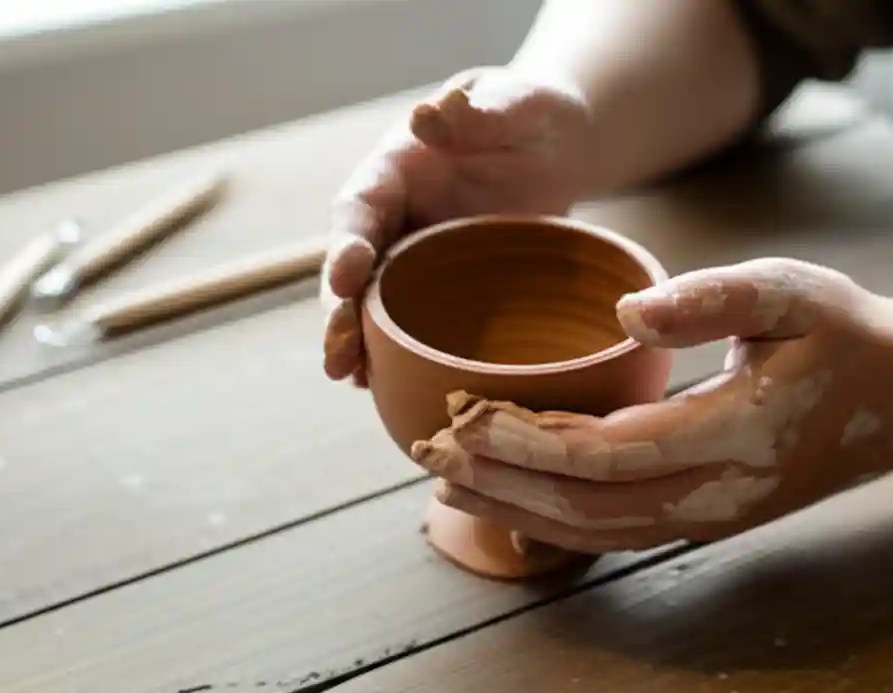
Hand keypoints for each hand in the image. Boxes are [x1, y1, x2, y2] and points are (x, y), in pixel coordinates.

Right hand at [321, 66, 592, 384]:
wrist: (555, 146)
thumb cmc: (530, 113)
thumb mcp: (514, 102)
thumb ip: (476, 110)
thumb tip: (426, 115)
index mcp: (396, 168)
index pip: (359, 206)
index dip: (345, 241)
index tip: (345, 274)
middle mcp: (394, 217)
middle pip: (351, 269)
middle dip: (339, 313)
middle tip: (337, 357)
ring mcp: (415, 258)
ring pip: (374, 306)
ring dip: (359, 345)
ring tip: (352, 382)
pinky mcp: (442, 289)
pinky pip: (413, 326)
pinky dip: (399, 356)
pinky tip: (393, 389)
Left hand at [411, 259, 892, 552]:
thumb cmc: (838, 334)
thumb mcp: (791, 290)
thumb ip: (713, 298)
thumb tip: (628, 314)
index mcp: (735, 433)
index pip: (608, 454)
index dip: (529, 442)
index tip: (464, 415)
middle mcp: (716, 493)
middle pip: (585, 506)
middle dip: (500, 482)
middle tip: (426, 453)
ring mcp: (709, 516)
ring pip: (594, 532)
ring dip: (515, 508)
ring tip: (447, 482)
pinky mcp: (703, 519)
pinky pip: (613, 533)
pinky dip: (551, 521)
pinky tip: (509, 502)